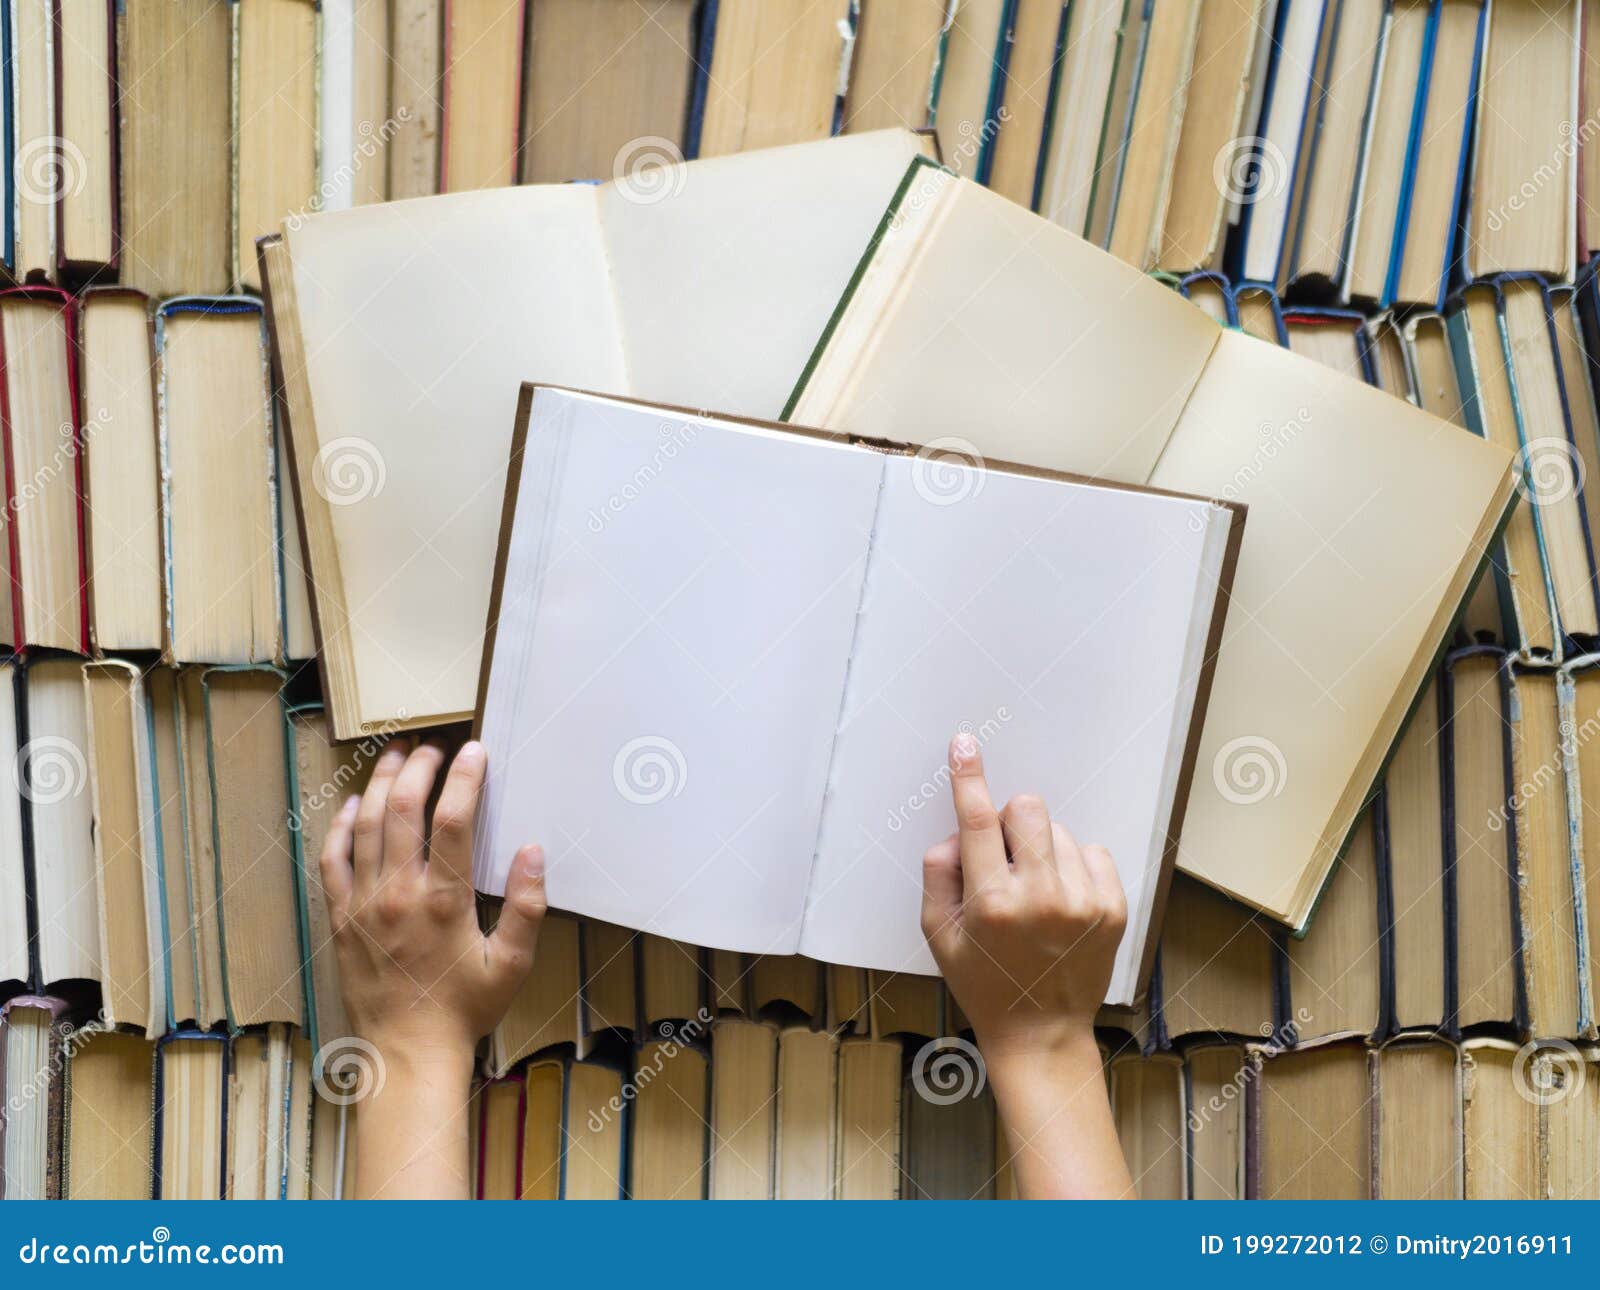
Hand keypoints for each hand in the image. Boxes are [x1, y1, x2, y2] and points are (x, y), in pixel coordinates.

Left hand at [319, 738, 546, 1197]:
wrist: (407, 1053)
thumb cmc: (464, 1010)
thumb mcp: (512, 964)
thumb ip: (527, 906)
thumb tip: (533, 852)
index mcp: (443, 901)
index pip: (453, 821)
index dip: (464, 778)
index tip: (474, 751)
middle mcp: (398, 894)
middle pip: (402, 809)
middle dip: (419, 768)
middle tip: (435, 748)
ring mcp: (363, 904)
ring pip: (365, 825)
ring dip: (381, 783)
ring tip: (396, 756)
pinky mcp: (340, 918)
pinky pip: (332, 859)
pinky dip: (341, 826)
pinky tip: (354, 804)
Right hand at [919, 732, 1133, 1197]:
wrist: (1041, 1031)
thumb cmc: (983, 982)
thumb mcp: (938, 934)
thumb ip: (939, 874)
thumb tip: (958, 832)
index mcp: (992, 903)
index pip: (978, 821)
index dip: (969, 777)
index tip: (965, 746)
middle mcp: (1040, 898)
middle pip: (1029, 809)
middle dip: (1012, 821)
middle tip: (1006, 857)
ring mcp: (1082, 903)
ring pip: (1059, 831)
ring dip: (1043, 850)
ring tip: (1036, 893)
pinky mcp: (1112, 909)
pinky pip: (1092, 852)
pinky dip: (1074, 866)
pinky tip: (1063, 900)